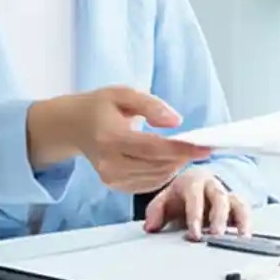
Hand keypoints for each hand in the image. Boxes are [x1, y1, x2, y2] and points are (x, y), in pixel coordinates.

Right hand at [61, 86, 211, 192]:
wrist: (73, 125)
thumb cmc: (100, 106)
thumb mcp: (123, 94)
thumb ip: (150, 105)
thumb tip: (176, 122)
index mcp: (110, 137)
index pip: (153, 148)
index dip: (182, 149)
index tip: (206, 147)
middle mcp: (108, 162)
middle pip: (157, 165)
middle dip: (183, 157)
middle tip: (201, 145)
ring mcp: (110, 178)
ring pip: (156, 177)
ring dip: (175, 165)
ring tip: (184, 149)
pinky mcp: (114, 185)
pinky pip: (148, 184)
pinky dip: (164, 173)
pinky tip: (168, 160)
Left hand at [142, 166, 250, 240]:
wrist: (191, 188)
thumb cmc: (179, 196)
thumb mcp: (163, 201)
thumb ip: (155, 212)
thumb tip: (151, 227)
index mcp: (193, 181)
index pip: (195, 197)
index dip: (195, 216)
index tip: (194, 234)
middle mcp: (212, 185)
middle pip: (220, 197)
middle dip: (219, 218)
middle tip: (216, 236)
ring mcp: (227, 195)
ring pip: (238, 202)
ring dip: (240, 220)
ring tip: (241, 238)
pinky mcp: (236, 205)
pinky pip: (246, 211)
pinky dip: (247, 224)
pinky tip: (245, 238)